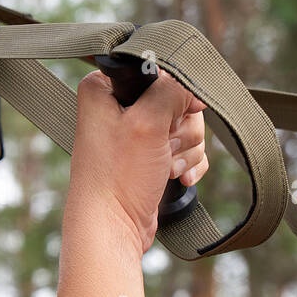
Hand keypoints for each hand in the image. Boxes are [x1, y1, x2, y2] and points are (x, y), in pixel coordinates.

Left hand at [70, 68, 207, 252]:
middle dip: (180, 128)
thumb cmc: (118, 177)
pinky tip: (177, 178)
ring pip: (186, 126)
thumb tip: (192, 87)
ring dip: (185, 150)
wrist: (113, 227)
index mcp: (104, 88)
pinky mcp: (150, 158)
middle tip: (163, 147)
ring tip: (165, 168)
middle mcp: (118, 108)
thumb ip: (172, 91)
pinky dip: (188, 164)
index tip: (173, 114)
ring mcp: (136, 135)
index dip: (174, 92)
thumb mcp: (148, 122)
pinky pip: (186, 150)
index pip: (156, 69)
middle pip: (177, 99)